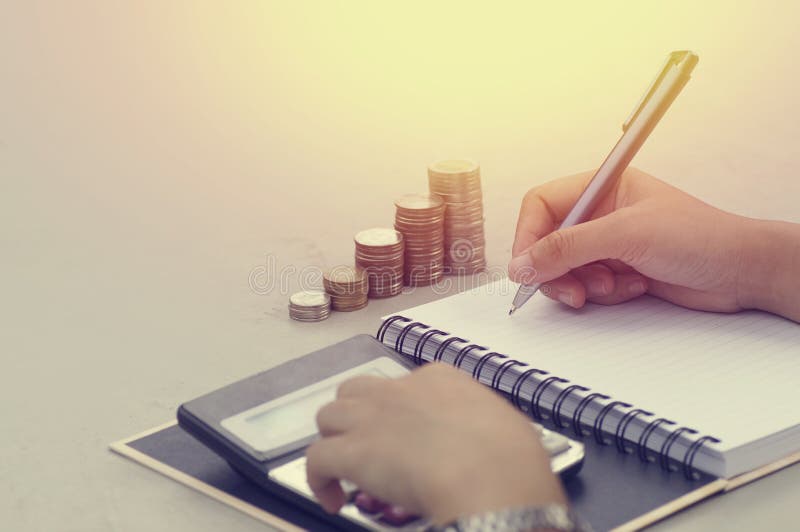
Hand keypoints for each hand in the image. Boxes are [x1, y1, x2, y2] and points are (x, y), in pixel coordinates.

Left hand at [306, 364, 565, 524]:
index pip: (403, 385)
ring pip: (328, 416)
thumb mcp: (505, 424)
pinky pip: (314, 458)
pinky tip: (332, 499)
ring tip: (345, 472)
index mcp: (439, 379)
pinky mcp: (352, 451)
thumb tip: (482, 439)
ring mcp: (371, 417)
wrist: (490, 476)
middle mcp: (398, 390)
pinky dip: (317, 479)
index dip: (398, 413)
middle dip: (355, 417)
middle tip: (368, 447)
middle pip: (356, 392)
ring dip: (334, 441)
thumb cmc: (510, 457)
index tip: (405, 439)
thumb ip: (481, 423)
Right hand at [508, 167, 799, 318]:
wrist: (741, 272)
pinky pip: (588, 286)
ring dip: (583, 284)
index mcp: (601, 188)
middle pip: (548, 242)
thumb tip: (523, 263)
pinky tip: (633, 287)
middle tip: (571, 289)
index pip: (542, 205)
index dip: (529, 235)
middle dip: (557, 269)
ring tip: (612, 286)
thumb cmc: (700, 237)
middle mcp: (600, 214)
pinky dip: (604, 293)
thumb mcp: (626, 234)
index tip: (526, 266)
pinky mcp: (618, 270)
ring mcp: (608, 244)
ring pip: (565, 270)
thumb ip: (569, 247)